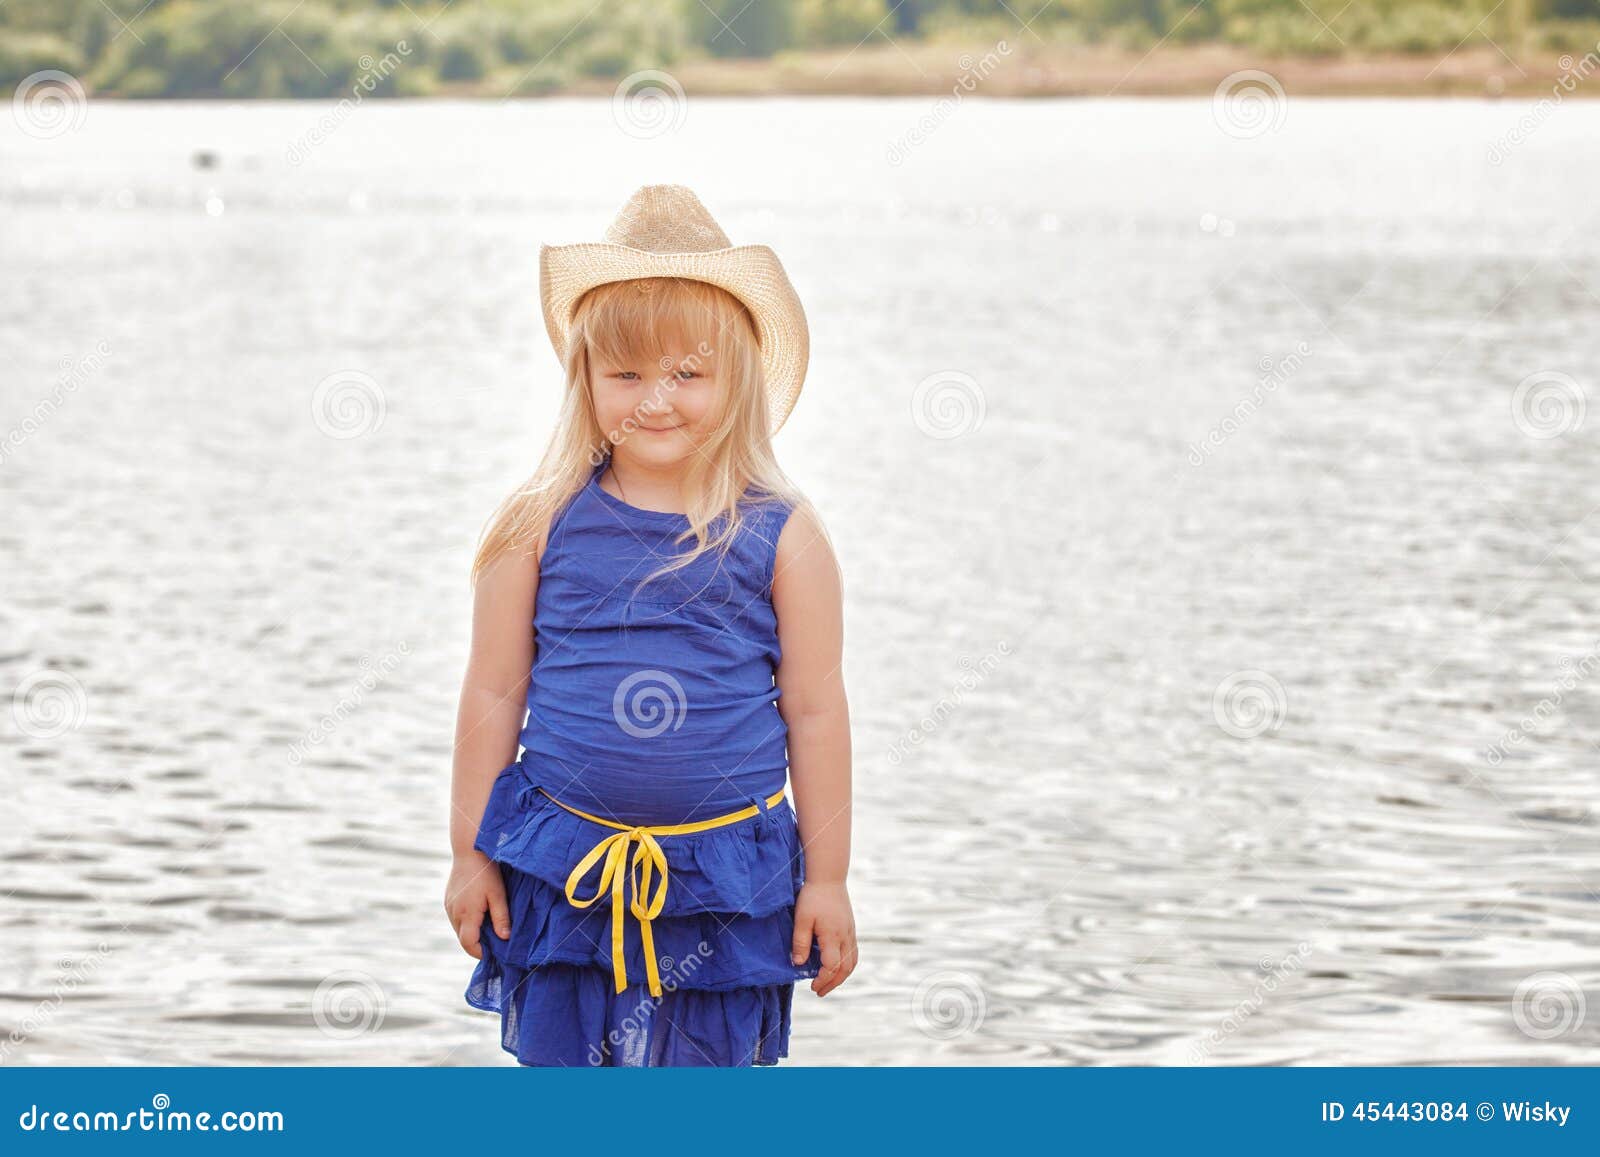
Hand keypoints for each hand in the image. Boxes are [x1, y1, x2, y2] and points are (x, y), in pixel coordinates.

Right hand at [444, 850, 509, 959]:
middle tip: (495, 942)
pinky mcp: (448, 899)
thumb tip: (504, 938)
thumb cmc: (487, 872)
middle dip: (477, 943)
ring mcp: (448, 906)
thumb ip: (501, 918)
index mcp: (466, 914)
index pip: (468, 944)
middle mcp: (453, 912)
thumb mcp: (498, 895)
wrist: (469, 849)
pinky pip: (456, 917)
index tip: (494, 953)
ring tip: (489, 926)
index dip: (480, 952)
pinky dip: (466, 921)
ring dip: (472, 932)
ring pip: (459, 928)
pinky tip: (479, 913)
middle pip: (463, 938)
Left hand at [791, 880, 856, 996]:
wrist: (829, 878)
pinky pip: (854, 953)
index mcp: (832, 936)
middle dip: (833, 983)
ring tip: (829, 984)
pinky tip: (838, 967)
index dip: (823, 979)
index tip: (812, 986)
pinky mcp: (851, 928)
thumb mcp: (801, 919)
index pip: (832, 966)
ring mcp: (851, 933)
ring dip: (842, 977)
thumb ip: (800, 942)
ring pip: (852, 962)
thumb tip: (798, 963)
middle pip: (845, 969)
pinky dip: (847, 965)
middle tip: (819, 992)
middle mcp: (845, 937)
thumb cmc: (812, 897)